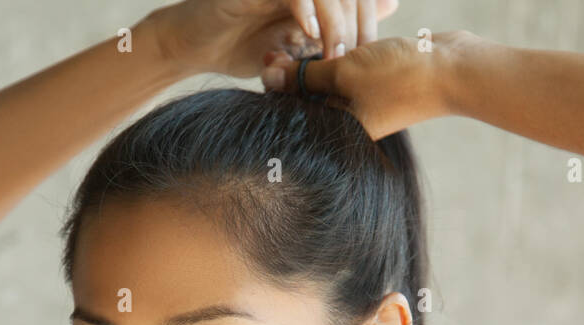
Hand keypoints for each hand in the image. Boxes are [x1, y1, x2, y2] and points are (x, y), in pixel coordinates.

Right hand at [146, 0, 399, 78]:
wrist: (194, 46)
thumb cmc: (242, 46)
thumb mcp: (299, 44)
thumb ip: (337, 25)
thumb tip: (389, 3)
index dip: (368, 24)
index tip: (366, 59)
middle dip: (357, 25)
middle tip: (352, 59)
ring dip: (335, 22)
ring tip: (332, 55)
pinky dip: (306, 11)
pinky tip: (308, 37)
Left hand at [259, 31, 473, 139]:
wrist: (454, 69)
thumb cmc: (401, 78)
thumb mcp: (345, 73)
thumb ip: (307, 75)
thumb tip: (271, 75)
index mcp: (341, 129)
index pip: (299, 109)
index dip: (279, 83)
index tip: (266, 58)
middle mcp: (352, 119)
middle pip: (311, 95)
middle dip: (294, 71)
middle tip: (276, 46)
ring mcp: (368, 100)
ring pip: (330, 79)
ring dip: (315, 59)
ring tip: (299, 39)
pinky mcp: (381, 82)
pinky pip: (350, 69)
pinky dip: (339, 55)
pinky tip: (332, 39)